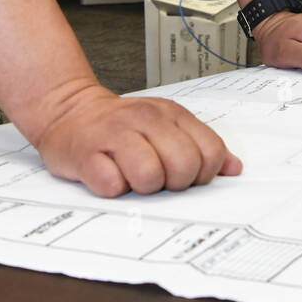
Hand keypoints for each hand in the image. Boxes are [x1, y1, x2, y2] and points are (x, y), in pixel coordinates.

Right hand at [32, 85, 242, 195]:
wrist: (68, 112)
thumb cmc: (121, 127)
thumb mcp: (167, 125)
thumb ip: (201, 144)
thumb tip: (233, 168)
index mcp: (170, 114)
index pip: (210, 152)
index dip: (202, 175)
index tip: (185, 176)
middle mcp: (145, 119)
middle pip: (184, 166)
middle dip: (174, 184)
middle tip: (156, 178)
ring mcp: (115, 135)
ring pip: (150, 177)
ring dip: (142, 188)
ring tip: (131, 178)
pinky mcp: (86, 154)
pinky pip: (112, 185)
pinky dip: (113, 189)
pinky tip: (109, 177)